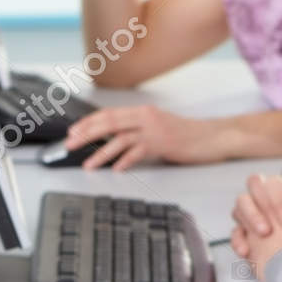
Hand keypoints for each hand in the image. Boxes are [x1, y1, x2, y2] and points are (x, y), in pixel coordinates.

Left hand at [64, 105, 226, 169]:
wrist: (212, 137)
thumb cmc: (185, 135)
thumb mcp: (157, 127)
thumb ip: (136, 130)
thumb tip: (113, 140)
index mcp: (142, 111)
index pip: (108, 114)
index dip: (88, 122)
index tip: (73, 132)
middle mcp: (146, 117)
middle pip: (109, 123)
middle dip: (86, 134)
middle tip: (70, 145)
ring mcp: (154, 130)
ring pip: (120, 139)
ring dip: (101, 153)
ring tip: (88, 165)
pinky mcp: (163, 144)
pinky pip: (138, 152)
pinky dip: (125, 161)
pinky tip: (116, 169)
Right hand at [228, 168, 281, 275]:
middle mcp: (272, 191)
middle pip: (272, 183)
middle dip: (281, 201)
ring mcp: (254, 206)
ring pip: (245, 198)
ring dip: (255, 213)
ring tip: (266, 232)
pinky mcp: (241, 226)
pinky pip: (235, 227)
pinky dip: (239, 237)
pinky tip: (247, 251)